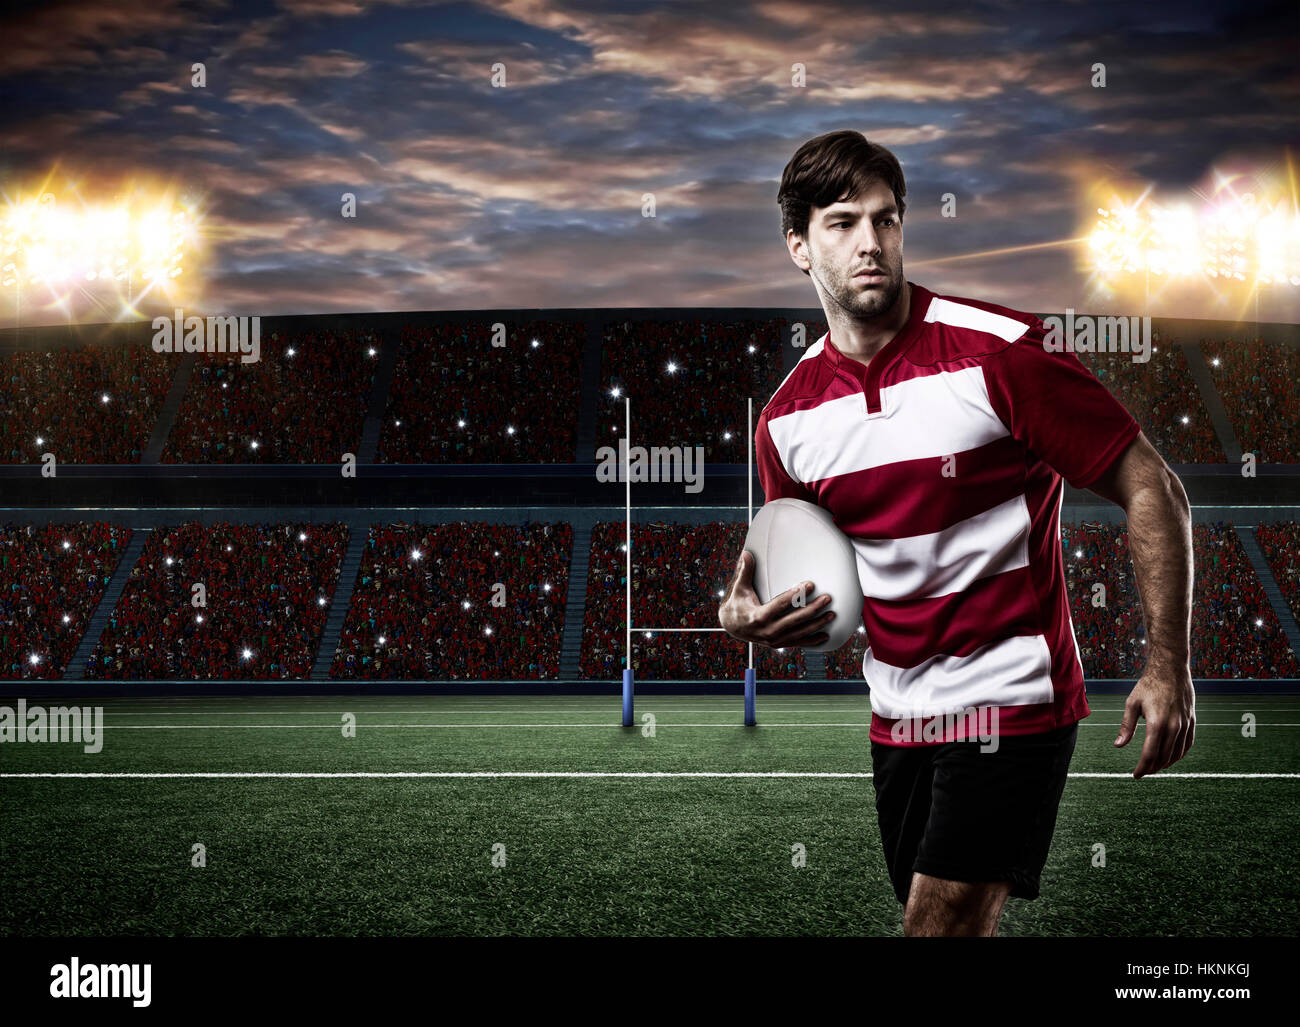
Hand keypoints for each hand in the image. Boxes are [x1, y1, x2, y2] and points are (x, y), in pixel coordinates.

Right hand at [717, 550, 834, 648]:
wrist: (731, 626)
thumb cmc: (737, 604)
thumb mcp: (739, 588)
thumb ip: (745, 572)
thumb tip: (746, 554)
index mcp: (758, 616)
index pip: (781, 604)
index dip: (796, 595)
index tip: (810, 585)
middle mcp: (767, 631)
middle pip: (795, 620)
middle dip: (813, 609)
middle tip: (827, 599)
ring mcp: (773, 640)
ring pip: (799, 633)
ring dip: (817, 624)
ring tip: (831, 614)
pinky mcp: (777, 644)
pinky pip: (797, 643)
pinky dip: (812, 640)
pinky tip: (825, 636)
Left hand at [1113, 662, 1194, 777]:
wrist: (1171, 670)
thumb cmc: (1148, 685)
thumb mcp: (1132, 704)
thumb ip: (1126, 726)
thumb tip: (1118, 745)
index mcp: (1157, 723)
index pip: (1150, 754)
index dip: (1142, 768)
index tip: (1136, 775)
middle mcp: (1174, 727)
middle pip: (1164, 757)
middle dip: (1152, 768)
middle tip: (1143, 772)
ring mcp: (1185, 725)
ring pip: (1177, 753)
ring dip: (1166, 763)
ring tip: (1155, 767)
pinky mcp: (1192, 721)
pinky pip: (1188, 744)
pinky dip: (1180, 754)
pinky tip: (1172, 757)